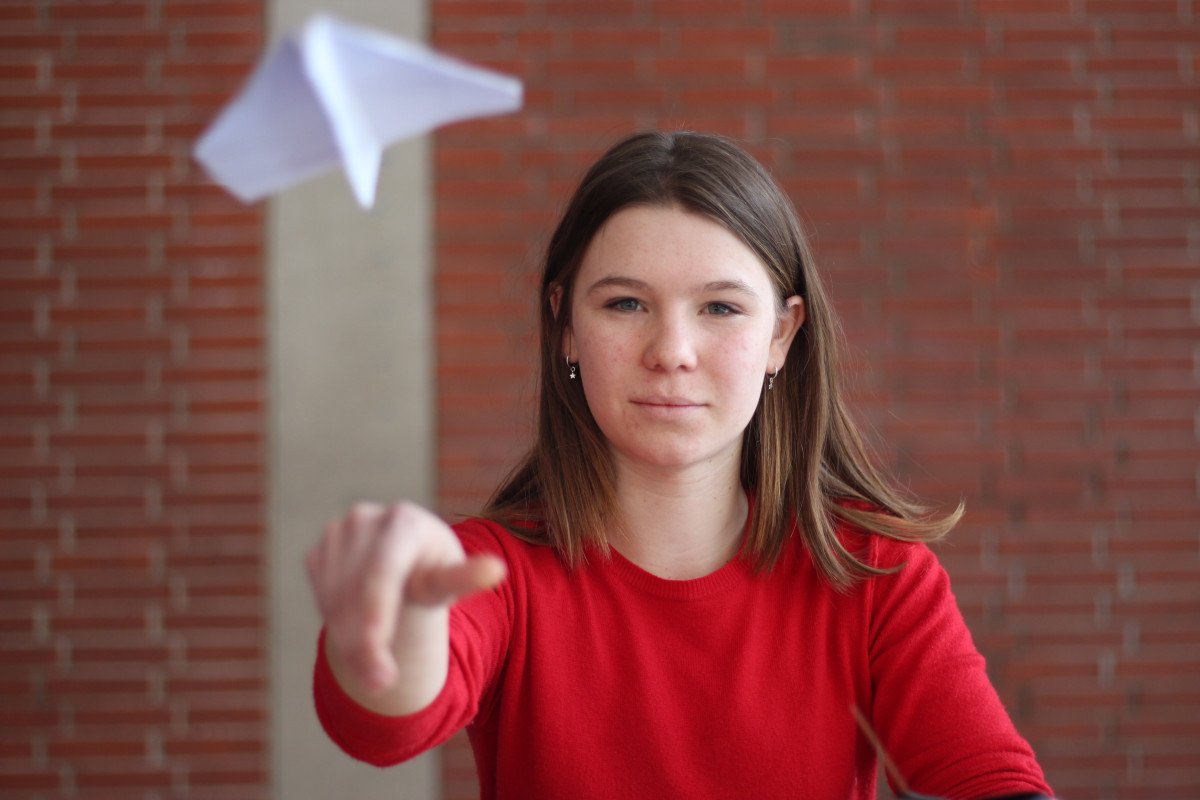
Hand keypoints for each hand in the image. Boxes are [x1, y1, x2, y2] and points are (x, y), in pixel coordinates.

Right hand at [306, 501, 506, 700]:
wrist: (404, 559)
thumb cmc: (432, 569)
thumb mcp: (449, 576)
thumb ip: (466, 577)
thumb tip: (498, 570)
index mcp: (404, 521)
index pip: (383, 571)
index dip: (375, 611)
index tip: (376, 648)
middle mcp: (365, 519)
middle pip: (356, 591)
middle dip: (365, 643)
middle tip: (382, 683)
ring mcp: (337, 534)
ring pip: (334, 600)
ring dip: (350, 643)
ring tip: (376, 668)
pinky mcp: (319, 551)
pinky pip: (321, 599)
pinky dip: (337, 627)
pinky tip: (361, 635)